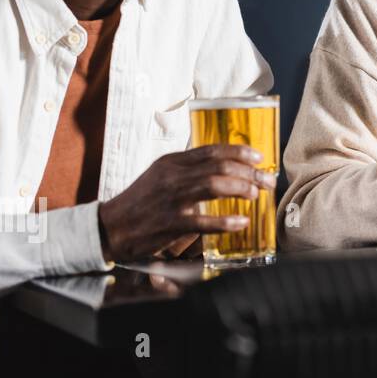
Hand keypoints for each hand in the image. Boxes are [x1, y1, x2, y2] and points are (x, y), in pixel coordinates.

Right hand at [97, 144, 274, 261]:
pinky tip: (241, 222)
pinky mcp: (169, 224)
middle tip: (266, 181)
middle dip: (249, 172)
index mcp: (172, 162)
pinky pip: (203, 221)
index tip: (259, 157)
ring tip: (255, 195)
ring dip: (240, 189)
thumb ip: (188, 170)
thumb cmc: (141, 202)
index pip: (212, 150)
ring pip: (214, 186)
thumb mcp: (161, 176)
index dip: (239, 152)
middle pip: (219, 167)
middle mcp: (172, 176)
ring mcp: (171, 199)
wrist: (109, 227)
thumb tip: (223, 167)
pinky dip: (225, 222)